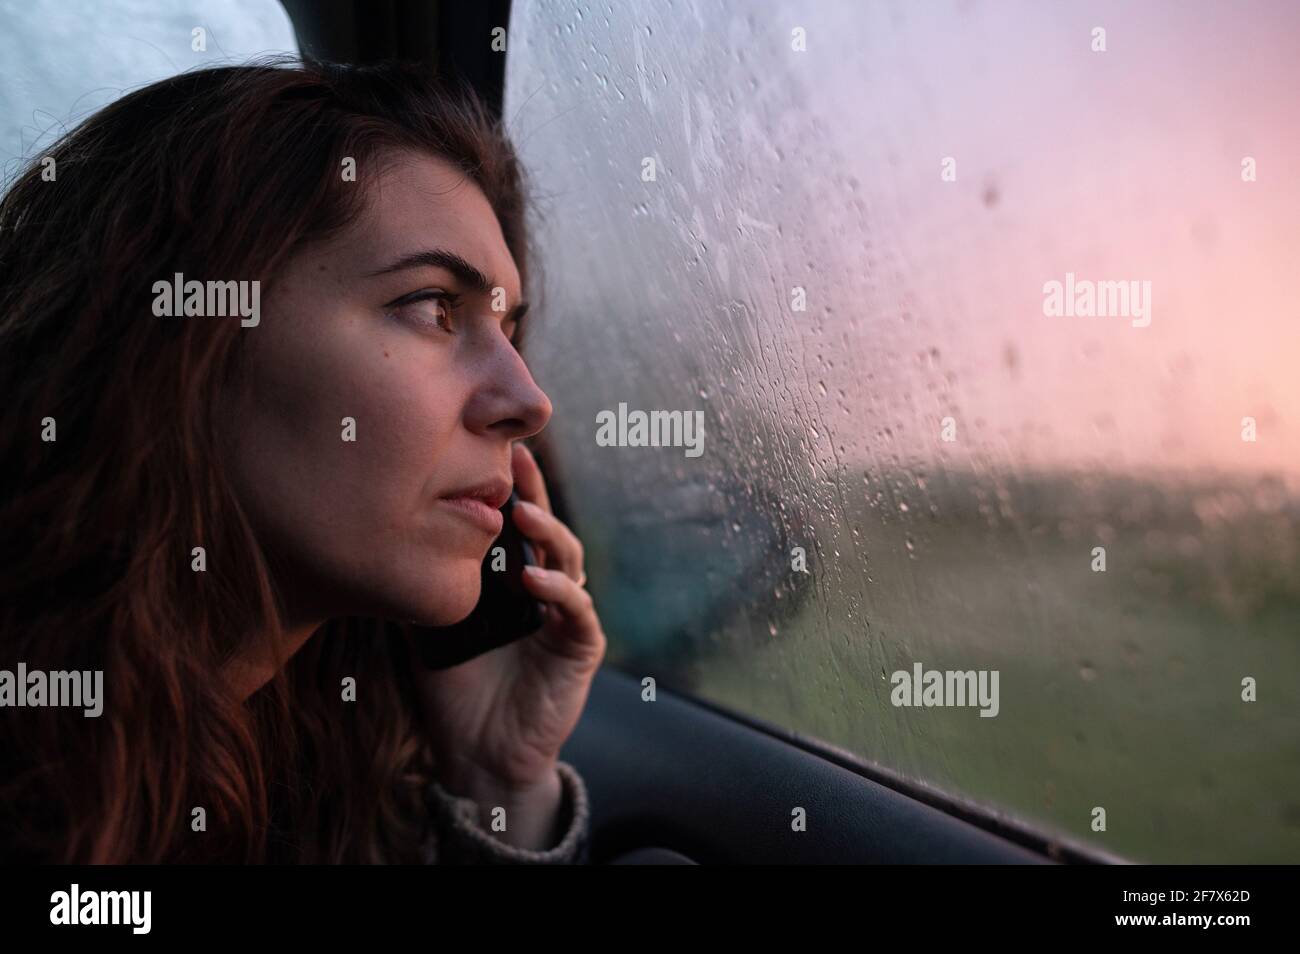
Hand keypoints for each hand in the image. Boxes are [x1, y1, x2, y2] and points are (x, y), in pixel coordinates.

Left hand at [409, 442, 605, 844]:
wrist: (478, 753)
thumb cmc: (455, 687)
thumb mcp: (430, 623)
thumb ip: (426, 581)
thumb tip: (386, 533)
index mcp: (514, 578)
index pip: (515, 523)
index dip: (510, 487)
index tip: (491, 449)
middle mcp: (546, 588)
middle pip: (547, 529)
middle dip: (534, 493)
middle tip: (514, 461)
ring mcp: (567, 615)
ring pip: (570, 560)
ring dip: (547, 534)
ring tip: (521, 514)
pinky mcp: (581, 647)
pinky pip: (577, 610)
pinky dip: (559, 590)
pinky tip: (533, 578)